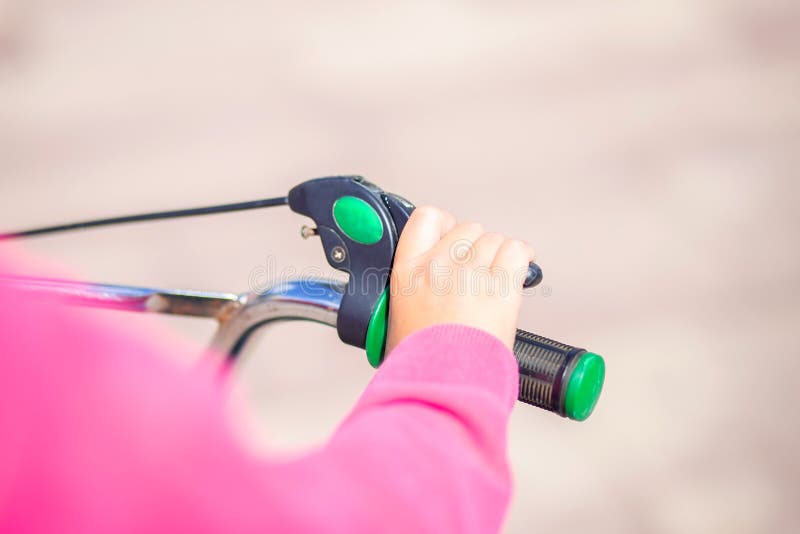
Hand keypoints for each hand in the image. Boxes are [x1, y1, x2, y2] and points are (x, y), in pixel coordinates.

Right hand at [386, 206, 534, 353]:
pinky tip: (518, 272)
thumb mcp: (396, 321)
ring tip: (496, 281)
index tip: (452, 238)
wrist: (441, 384)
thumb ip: (411, 294)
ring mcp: (470, 274)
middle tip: (478, 274)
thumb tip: (422, 294)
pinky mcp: (500, 287)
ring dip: (499, 257)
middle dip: (476, 247)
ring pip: (494, 239)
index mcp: (407, 271)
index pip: (427, 217)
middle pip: (468, 228)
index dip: (445, 224)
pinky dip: (521, 258)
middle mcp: (438, 266)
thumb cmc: (421, 364)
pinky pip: (517, 251)